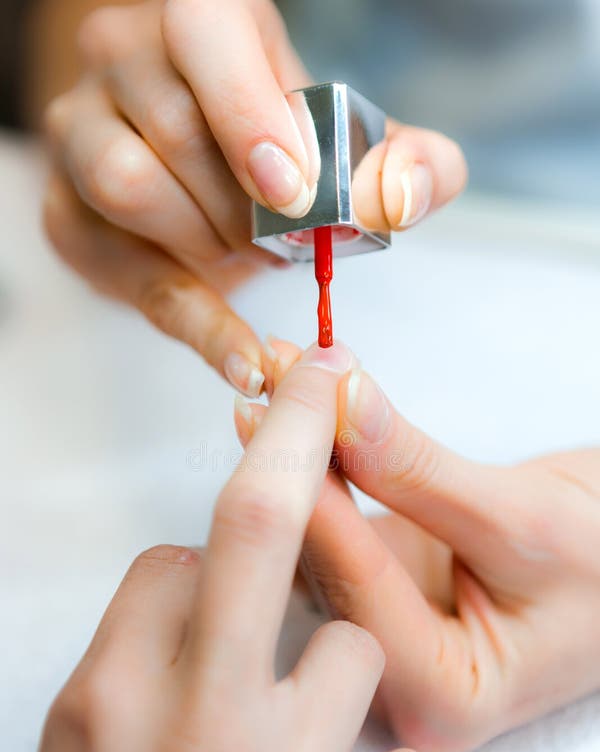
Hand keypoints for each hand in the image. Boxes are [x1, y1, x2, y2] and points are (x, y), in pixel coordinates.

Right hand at [0, 343, 433, 751]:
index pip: (172, 558)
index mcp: (107, 695)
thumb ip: (116, 685)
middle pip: (260, 528)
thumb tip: (165, 613)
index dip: (196, 562)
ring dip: (333, 673)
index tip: (206, 579)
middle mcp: (199, 720)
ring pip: (353, 652)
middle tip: (318, 380)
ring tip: (300, 730)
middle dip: (295, 436)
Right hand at [43, 0, 466, 394]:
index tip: (291, 191)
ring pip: (128, 183)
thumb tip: (400, 198)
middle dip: (245, 204)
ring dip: (209, 243)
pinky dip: (200, 327)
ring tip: (245, 254)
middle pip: (173, 127)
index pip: (203, 31)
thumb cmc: (281, 161)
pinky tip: (245, 360)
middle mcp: (124, 59)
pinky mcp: (69, 217)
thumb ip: (409, 166)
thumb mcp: (356, 152)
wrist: (213, 201)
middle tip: (284, 238)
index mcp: (202, 23)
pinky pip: (131, 276)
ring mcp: (82, 135)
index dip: (245, 109)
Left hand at [237, 339, 599, 751]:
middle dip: (295, 465)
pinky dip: (320, 465)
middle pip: (323, 565)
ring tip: (277, 378)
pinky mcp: (376, 590)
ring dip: (298, 457)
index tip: (275, 410)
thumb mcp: (523, 518)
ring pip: (317, 542)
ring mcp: (379, 633)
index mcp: (441, 698)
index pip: (359, 586)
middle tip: (270, 377)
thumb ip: (421, 470)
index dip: (315, 490)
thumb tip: (342, 402)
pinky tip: (299, 413)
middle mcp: (393, 680)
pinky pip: (333, 526)